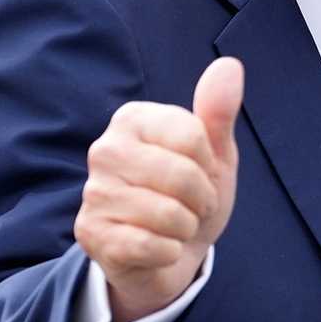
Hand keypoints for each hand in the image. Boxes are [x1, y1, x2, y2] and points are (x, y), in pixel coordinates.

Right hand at [75, 57, 243, 321]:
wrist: (169, 256)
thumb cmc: (190, 197)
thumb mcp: (214, 155)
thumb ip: (218, 112)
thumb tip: (229, 65)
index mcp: (133, 119)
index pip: (194, 135)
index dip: (209, 165)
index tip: (201, 175)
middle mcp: (104, 149)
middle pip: (182, 174)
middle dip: (202, 200)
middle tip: (191, 207)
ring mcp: (93, 192)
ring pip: (169, 214)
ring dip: (185, 229)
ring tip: (174, 226)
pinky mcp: (90, 234)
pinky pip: (152, 245)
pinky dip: (168, 252)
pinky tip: (157, 248)